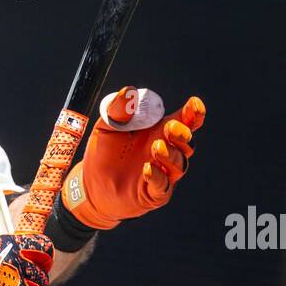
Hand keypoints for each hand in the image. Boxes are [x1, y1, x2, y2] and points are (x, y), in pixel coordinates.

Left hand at [61, 86, 204, 229]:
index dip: (193, 113)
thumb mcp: (107, 125)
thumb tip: (128, 91)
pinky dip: (157, 177)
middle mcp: (166, 151)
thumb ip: (118, 109)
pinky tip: (147, 169)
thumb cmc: (105, 151)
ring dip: (170, 154)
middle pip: (186, 142)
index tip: (195, 104)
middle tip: (170, 128)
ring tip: (156, 147)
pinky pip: (163, 186)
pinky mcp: (153, 193)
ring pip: (179, 164)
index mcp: (159, 131)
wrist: (91, 183)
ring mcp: (163, 172)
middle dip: (182, 134)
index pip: (183, 121)